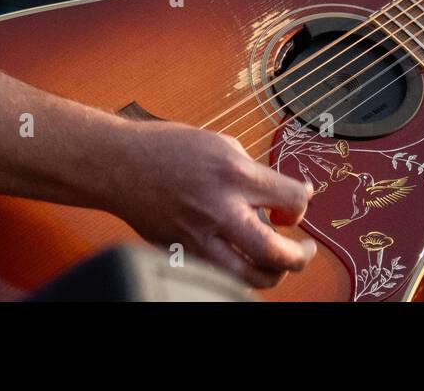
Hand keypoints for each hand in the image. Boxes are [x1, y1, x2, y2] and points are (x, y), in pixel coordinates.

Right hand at [112, 119, 316, 288]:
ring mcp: (199, 239)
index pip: (293, 200)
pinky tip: (241, 257)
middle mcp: (220, 210)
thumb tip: (285, 195)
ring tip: (276, 259)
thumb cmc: (169, 148)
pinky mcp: (182, 255)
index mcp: (234, 175)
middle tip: (303, 249)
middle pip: (277, 253)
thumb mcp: (222, 144)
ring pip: (250, 278)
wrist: (120, 165)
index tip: (296, 204)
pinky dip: (239, 272)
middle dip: (300, 257)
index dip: (303, 204)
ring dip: (272, 272)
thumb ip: (255, 172)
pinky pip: (222, 276)